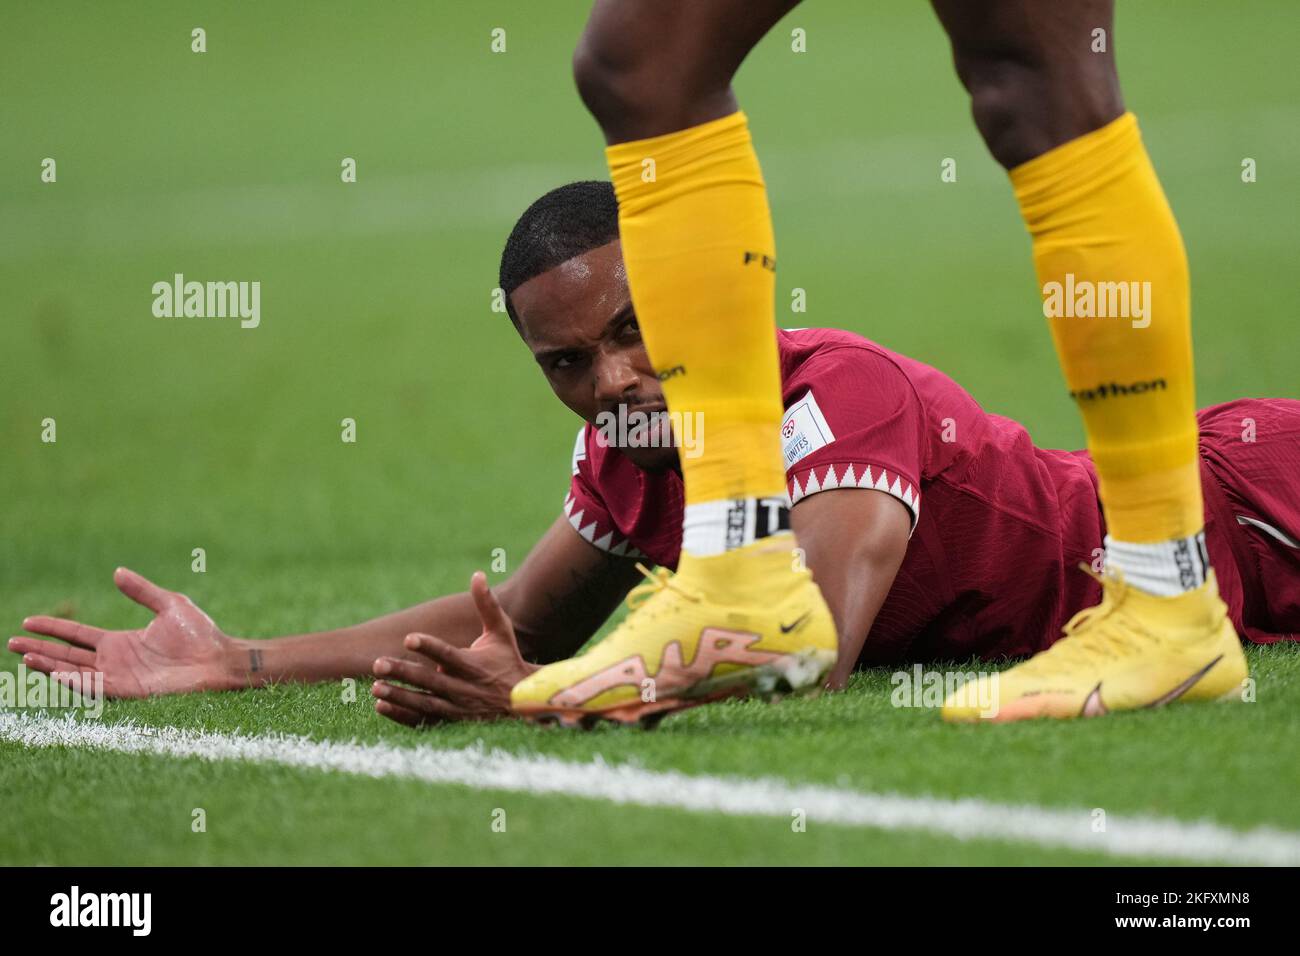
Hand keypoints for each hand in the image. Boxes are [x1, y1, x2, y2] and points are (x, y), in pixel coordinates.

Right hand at [9, 567, 237, 697]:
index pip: (77, 635)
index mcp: (120, 641)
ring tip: (25, 657)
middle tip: (12, 643)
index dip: (53, 628)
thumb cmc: (200, 634)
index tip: (27, 622)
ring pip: (75, 672)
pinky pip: (95, 687)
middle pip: (67, 655)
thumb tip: (117, 572)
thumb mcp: (169, 605)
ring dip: (49, 666)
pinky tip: (56, 673)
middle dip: (40, 650)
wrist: (218, 658)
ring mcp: (119, 677)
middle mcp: (114, 660)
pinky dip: (74, 681)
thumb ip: (141, 591)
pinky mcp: (129, 691)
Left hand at [372, 571, 537, 725]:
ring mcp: (456, 707)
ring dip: (399, 697)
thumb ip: (486, 604)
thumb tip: (478, 574)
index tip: (408, 638)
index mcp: (473, 664)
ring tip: (375, 687)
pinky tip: (381, 707)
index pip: (448, 655)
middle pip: (429, 680)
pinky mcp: (450, 720)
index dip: (429, 647)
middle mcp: (463, 687)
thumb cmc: (508, 659)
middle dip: (403, 673)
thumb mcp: (501, 630)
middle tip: (378, 664)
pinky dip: (402, 716)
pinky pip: (423, 720)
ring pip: (423, 703)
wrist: (521, 701)